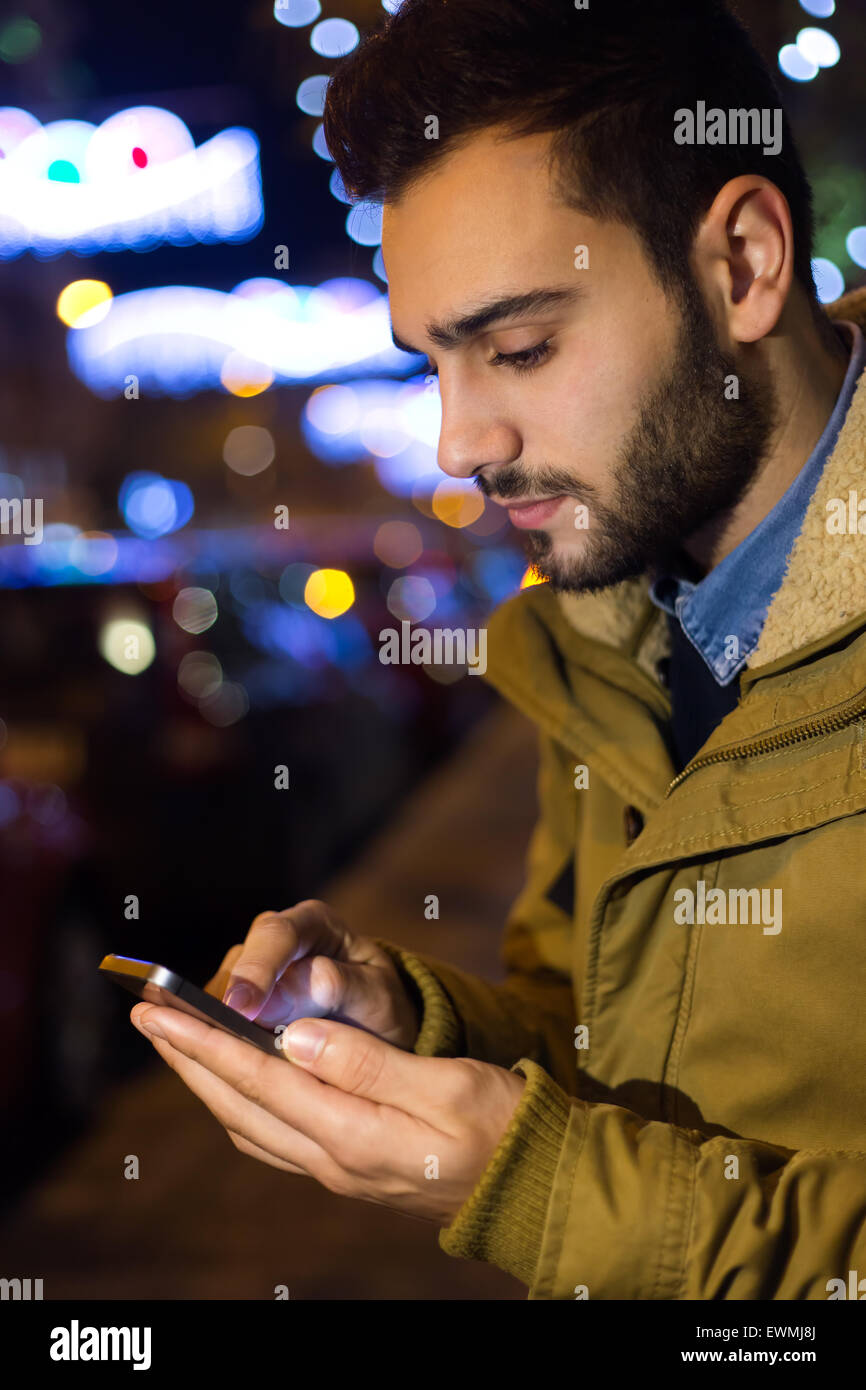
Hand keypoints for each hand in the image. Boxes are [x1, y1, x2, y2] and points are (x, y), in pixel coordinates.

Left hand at [128, 1005, 526, 1224]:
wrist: (537, 1186)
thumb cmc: (505, 1125)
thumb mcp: (448, 1085)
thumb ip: (368, 1064)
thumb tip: (296, 1037)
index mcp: (355, 1134)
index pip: (260, 1079)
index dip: (205, 1043)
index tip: (161, 1011)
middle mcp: (334, 1159)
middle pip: (240, 1105)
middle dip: (188, 1059)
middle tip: (148, 1016)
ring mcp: (339, 1170)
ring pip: (251, 1125)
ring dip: (207, 1082)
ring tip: (179, 1043)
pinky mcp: (351, 1169)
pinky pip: (275, 1137)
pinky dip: (242, 1104)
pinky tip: (239, 1085)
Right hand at [204, 900, 420, 1050]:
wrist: (376, 1027)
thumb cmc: (378, 1005)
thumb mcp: (374, 996)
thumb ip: (335, 987)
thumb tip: (275, 1001)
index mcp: (314, 923)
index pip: (276, 935)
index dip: (255, 971)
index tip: (241, 1009)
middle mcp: (274, 939)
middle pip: (237, 963)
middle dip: (226, 1003)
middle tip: (216, 1041)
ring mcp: (250, 968)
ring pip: (218, 992)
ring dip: (217, 1026)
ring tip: (218, 1061)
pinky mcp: (235, 1001)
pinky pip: (216, 1018)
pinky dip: (217, 1042)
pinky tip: (220, 1067)